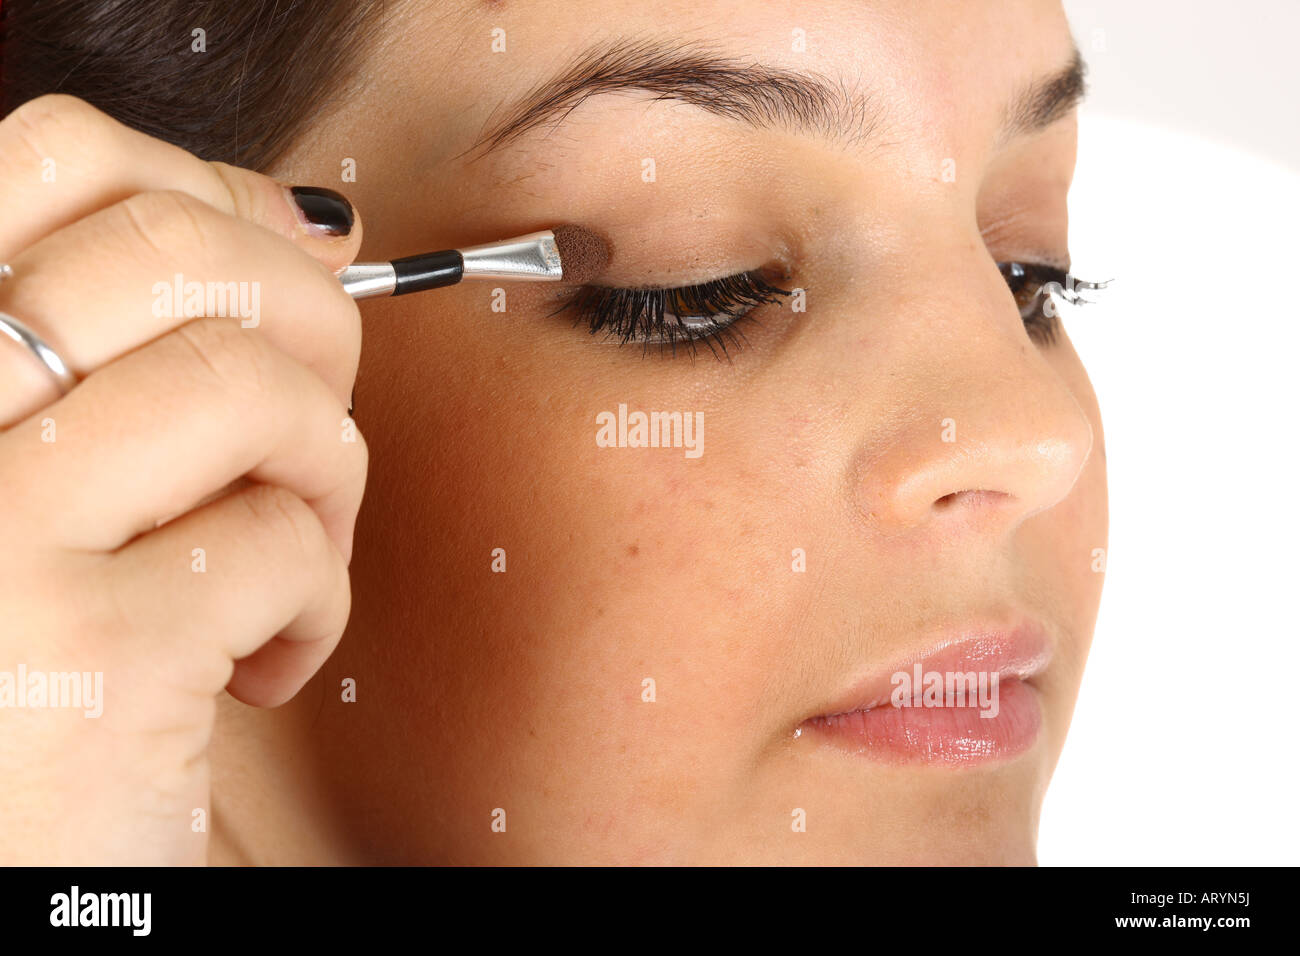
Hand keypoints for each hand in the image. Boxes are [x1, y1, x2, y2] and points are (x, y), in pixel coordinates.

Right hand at [0, 95, 366, 863]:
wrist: (27, 865)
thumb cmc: (51, 655)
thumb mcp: (62, 469)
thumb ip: (148, 338)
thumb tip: (313, 224)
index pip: (65, 155)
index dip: (217, 202)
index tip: (281, 286)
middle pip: (185, 251)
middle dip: (308, 335)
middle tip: (304, 442)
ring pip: (254, 387)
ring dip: (322, 480)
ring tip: (286, 566)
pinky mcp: (87, 653)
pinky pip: (284, 545)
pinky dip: (314, 607)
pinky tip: (259, 670)